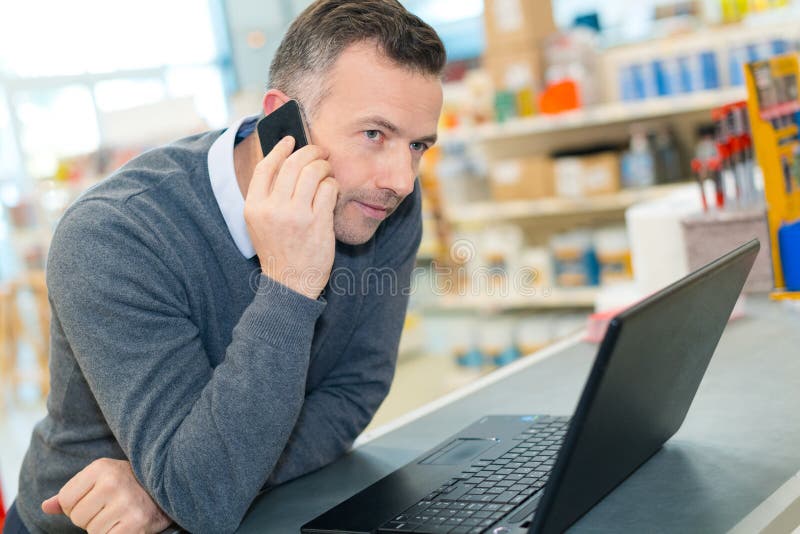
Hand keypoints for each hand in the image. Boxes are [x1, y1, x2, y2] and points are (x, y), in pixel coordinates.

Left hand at [42, 458, 171, 533]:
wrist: (170, 488)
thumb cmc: (131, 484)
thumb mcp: (101, 479)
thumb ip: (73, 492)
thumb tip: (46, 507)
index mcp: (101, 467)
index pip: (66, 499)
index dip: (76, 506)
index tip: (96, 501)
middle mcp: (112, 482)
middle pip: (77, 517)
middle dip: (90, 519)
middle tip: (111, 509)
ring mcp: (125, 502)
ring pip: (92, 530)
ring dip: (104, 529)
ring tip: (121, 515)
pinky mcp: (135, 523)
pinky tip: (126, 525)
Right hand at [245, 136, 338, 299]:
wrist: (290, 282)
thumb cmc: (278, 250)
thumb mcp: (259, 222)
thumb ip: (267, 195)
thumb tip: (284, 160)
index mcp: (254, 207)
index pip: (266, 167)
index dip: (279, 148)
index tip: (290, 139)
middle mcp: (273, 209)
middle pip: (293, 164)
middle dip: (309, 151)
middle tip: (319, 151)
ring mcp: (296, 215)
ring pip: (313, 172)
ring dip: (324, 166)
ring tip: (327, 169)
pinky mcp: (318, 223)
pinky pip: (328, 189)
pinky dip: (332, 183)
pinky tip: (332, 188)